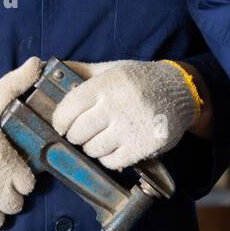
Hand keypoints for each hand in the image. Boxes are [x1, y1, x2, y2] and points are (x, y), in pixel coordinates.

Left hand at [51, 59, 198, 169]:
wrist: (181, 91)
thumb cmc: (141, 79)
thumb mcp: (112, 69)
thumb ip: (82, 72)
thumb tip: (49, 70)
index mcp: (106, 84)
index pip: (69, 108)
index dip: (60, 121)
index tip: (62, 125)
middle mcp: (117, 105)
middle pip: (78, 132)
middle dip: (75, 135)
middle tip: (81, 133)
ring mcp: (130, 127)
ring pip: (93, 149)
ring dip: (92, 147)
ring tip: (100, 138)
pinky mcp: (143, 146)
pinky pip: (112, 161)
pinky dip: (109, 158)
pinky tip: (115, 147)